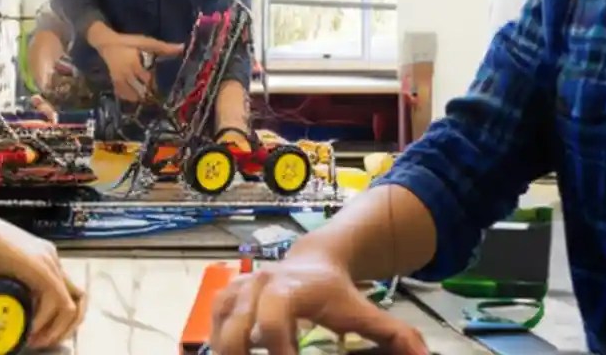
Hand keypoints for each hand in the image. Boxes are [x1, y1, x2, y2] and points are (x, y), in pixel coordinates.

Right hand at [0, 205, 87, 348]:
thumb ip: (5, 292)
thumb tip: (4, 317)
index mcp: (40, 258)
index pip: (64, 292)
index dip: (55, 319)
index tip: (36, 334)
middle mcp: (49, 258)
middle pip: (77, 298)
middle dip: (64, 327)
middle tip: (43, 341)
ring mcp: (48, 262)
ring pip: (73, 305)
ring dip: (56, 329)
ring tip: (36, 340)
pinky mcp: (42, 269)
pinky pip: (58, 303)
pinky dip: (45, 322)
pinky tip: (29, 329)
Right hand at [95, 34, 183, 101]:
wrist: (107, 44)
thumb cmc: (129, 42)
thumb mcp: (146, 42)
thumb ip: (163, 47)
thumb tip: (182, 48)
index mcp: (134, 65)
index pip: (147, 80)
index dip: (154, 84)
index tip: (160, 88)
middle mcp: (126, 75)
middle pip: (139, 90)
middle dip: (148, 94)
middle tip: (155, 96)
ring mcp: (119, 80)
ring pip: (131, 95)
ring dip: (140, 97)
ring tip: (146, 97)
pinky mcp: (114, 83)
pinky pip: (122, 95)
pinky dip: (130, 97)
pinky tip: (135, 96)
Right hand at [209, 255, 428, 354]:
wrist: (315, 260)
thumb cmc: (339, 292)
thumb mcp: (366, 310)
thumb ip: (395, 336)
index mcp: (290, 290)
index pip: (274, 323)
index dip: (276, 350)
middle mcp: (258, 286)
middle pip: (235, 331)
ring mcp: (238, 290)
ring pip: (218, 329)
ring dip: (226, 354)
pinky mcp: (224, 296)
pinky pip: (210, 326)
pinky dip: (216, 347)